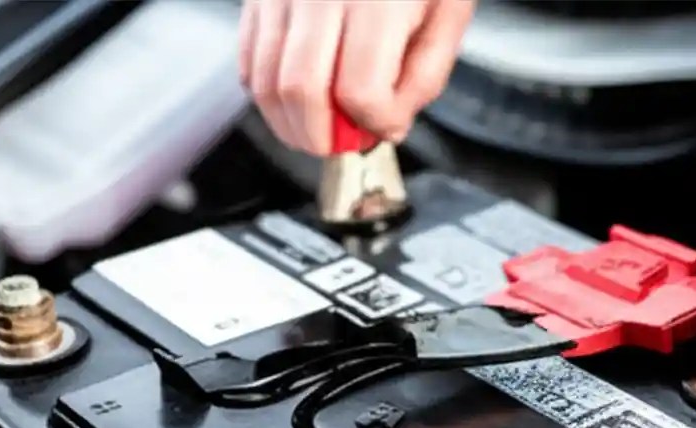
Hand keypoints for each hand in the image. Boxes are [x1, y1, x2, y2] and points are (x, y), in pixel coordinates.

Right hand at [238, 0, 474, 154]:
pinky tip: (292, 100)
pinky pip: (248, 58)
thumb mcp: (447, 11)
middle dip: (321, 137)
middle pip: (302, 90)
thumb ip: (424, 75)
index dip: (372, 123)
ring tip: (317, 132)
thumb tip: (389, 126)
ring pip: (266, 80)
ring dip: (289, 124)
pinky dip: (266, 93)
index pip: (359, 88)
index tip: (384, 127)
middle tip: (342, 146)